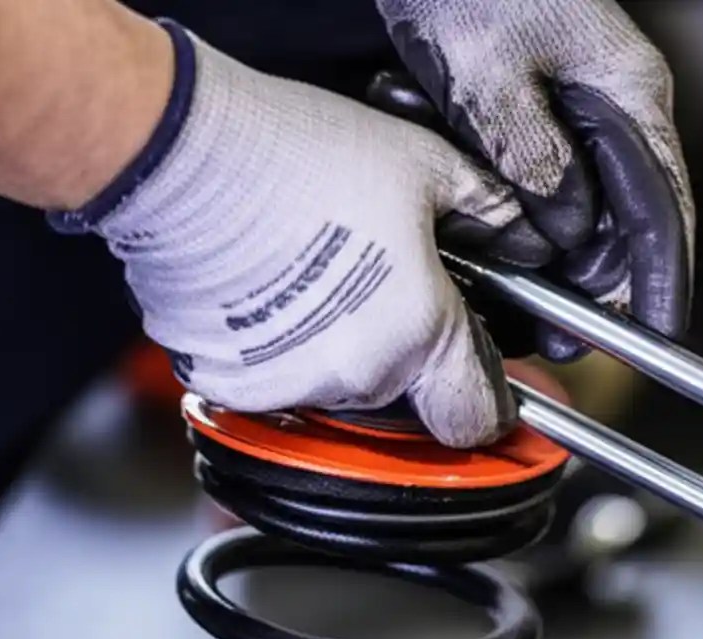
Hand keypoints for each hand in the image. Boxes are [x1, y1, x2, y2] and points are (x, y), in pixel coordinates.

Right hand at [50, 23, 547, 447]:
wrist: (178, 155)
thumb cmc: (296, 154)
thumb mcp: (426, 164)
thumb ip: (491, 214)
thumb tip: (524, 238)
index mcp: (420, 335)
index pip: (478, 421)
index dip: (487, 398)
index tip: (476, 370)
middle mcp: (357, 377)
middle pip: (403, 392)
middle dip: (401, 343)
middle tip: (377, 273)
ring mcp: (286, 388)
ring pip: (337, 385)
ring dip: (336, 342)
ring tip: (313, 267)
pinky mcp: (224, 382)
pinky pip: (272, 377)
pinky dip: (276, 344)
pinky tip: (268, 284)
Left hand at [375, 0, 694, 359]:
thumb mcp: (493, 76)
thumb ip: (534, 158)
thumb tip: (565, 233)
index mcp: (627, 97)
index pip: (662, 211)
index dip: (659, 281)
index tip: (654, 338)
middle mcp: (614, 112)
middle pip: (621, 223)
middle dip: (590, 287)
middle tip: (551, 337)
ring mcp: (578, 117)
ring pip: (575, 213)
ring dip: (536, 252)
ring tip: (500, 290)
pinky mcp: (539, 121)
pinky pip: (537, 188)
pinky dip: (506, 214)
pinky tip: (470, 225)